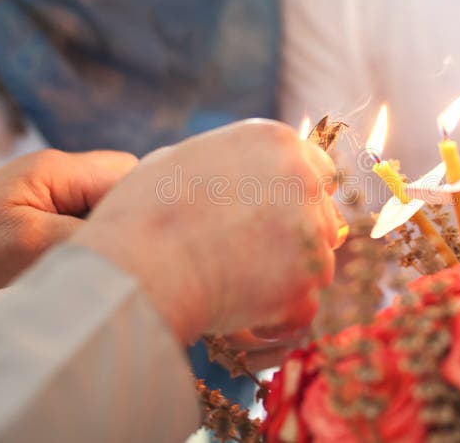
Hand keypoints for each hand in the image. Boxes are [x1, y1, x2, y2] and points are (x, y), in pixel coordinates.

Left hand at [0, 149, 137, 300]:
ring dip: (115, 224)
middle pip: (126, 180)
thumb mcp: (33, 244)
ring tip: (110, 253)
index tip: (159, 240)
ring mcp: (56, 186)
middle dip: (135, 212)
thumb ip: (88, 233)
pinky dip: (97, 231)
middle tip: (133, 249)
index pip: (129, 176)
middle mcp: (63, 169)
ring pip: (111, 196)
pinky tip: (92, 252)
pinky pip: (90, 210)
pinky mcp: (49, 205)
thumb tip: (135, 238)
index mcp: (60, 169)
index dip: (148, 205)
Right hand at [72, 119, 341, 343]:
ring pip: (317, 262)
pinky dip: (279, 317)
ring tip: (237, 287)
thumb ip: (235, 165)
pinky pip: (305, 306)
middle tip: (252, 258)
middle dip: (296, 240)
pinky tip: (243, 314)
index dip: (300, 198)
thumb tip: (249, 182)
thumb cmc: (145, 211)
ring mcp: (308, 231)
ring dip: (288, 279)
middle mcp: (301, 179)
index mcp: (275, 142)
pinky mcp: (303, 282)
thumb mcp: (187, 159)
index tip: (280, 219)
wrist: (137, 265)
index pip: (320, 171)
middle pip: (322, 218)